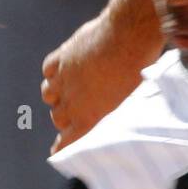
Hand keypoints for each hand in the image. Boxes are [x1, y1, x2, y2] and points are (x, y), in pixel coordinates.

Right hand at [41, 14, 142, 151]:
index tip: (57, 152)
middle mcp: (71, 102)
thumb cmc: (139, 72)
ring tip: (71, 92)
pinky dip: (54, 73)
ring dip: (57, 96)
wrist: (129, 36)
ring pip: (49, 95)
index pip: (67, 143)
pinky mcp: (60, 58)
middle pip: (58, 118)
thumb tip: (118, 124)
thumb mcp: (133, 103)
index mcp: (90, 118)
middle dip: (67, 118)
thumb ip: (118, 117)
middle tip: (79, 112)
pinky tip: (65, 70)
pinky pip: (48, 71)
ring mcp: (63, 79)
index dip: (62, 148)